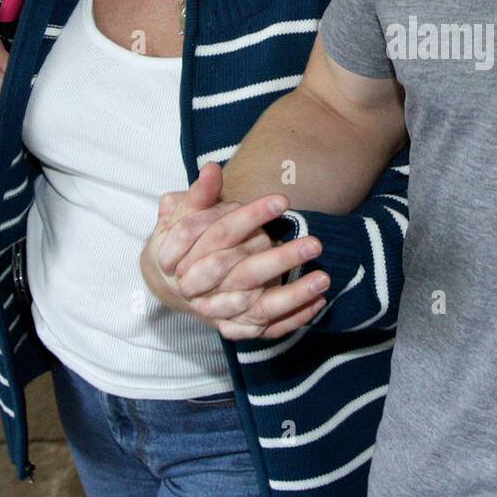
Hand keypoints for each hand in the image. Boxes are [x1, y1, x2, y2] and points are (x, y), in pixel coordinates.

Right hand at [141, 162, 329, 341]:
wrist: (171, 283)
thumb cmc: (184, 243)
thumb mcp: (185, 216)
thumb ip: (201, 194)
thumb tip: (212, 167)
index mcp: (185, 260)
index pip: (221, 235)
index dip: (251, 216)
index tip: (283, 200)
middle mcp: (202, 291)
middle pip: (244, 274)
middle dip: (281, 259)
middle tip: (316, 243)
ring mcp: (220, 313)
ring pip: (259, 307)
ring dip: (293, 294)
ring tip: (324, 278)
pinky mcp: (235, 328)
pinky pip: (266, 329)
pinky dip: (293, 318)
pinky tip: (318, 302)